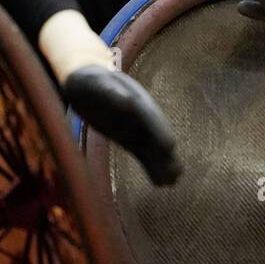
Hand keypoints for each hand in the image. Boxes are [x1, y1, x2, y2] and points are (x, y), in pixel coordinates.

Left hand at [63, 65, 180, 185]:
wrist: (88, 83)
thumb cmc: (91, 80)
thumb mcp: (96, 82)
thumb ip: (110, 91)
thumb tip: (127, 101)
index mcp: (136, 100)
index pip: (150, 117)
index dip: (159, 131)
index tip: (169, 146)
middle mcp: (141, 116)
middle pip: (156, 136)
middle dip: (165, 154)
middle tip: (176, 173)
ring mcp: (137, 129)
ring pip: (152, 148)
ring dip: (162, 164)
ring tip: (172, 182)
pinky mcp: (129, 140)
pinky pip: (143, 155)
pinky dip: (151, 168)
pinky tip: (160, 183)